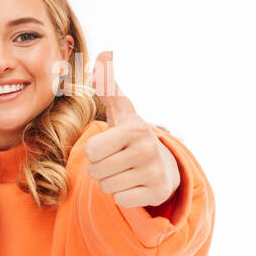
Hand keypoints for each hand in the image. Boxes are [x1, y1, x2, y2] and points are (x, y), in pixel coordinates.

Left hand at [84, 52, 180, 208]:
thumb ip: (108, 86)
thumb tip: (103, 54)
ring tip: (127, 171)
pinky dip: (123, 196)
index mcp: (134, 129)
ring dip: (111, 182)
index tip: (110, 146)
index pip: (91, 151)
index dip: (94, 152)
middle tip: (118, 161)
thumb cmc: (132, 137)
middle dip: (100, 169)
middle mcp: (147, 149)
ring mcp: (154, 172)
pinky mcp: (157, 193)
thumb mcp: (121, 112)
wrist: (165, 165)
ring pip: (106, 187)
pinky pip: (120, 200)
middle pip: (95, 171)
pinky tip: (136, 185)